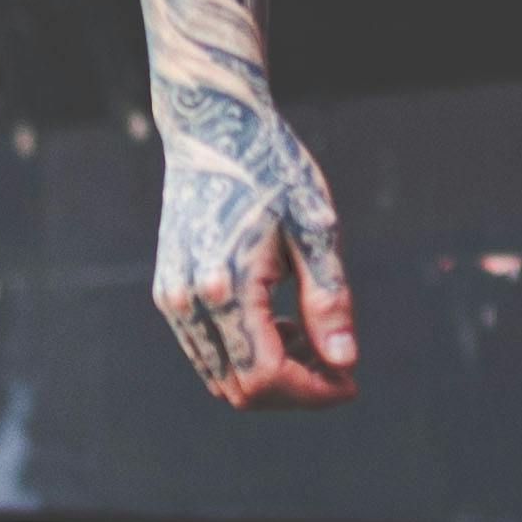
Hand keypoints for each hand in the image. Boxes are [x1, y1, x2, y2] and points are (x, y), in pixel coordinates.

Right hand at [151, 95, 359, 409]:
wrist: (215, 129)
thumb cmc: (274, 170)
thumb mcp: (316, 230)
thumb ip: (328, 300)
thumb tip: (344, 362)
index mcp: (226, 286)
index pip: (267, 377)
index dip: (314, 392)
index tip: (352, 381)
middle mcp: (187, 299)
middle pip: (242, 388)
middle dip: (296, 388)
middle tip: (338, 361)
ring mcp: (172, 297)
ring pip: (221, 376)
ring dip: (271, 373)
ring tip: (311, 333)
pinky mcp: (169, 290)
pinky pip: (207, 350)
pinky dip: (246, 354)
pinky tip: (279, 321)